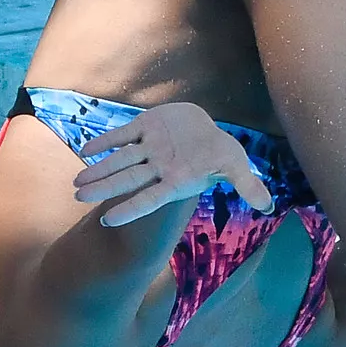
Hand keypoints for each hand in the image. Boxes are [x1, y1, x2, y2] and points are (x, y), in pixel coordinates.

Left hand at [72, 101, 274, 226]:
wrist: (208, 129)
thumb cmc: (222, 153)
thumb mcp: (237, 165)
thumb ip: (247, 185)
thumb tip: (268, 206)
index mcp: (177, 180)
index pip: (150, 198)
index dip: (130, 209)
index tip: (107, 220)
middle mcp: (159, 167)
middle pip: (127, 180)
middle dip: (104, 188)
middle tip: (78, 197)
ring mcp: (150, 147)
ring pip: (120, 160)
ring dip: (98, 170)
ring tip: (77, 184)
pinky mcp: (145, 126)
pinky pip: (122, 135)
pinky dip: (105, 141)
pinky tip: (86, 149)